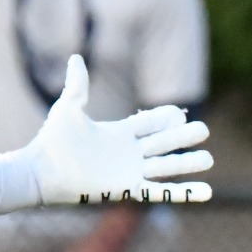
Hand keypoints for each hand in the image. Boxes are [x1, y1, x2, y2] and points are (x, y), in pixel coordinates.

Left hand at [23, 55, 213, 207]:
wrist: (42, 171)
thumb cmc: (52, 141)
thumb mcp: (68, 108)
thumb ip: (78, 85)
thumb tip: (76, 57)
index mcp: (118, 134)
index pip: (148, 124)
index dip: (163, 118)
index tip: (179, 114)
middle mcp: (129, 153)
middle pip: (163, 143)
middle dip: (183, 138)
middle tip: (204, 130)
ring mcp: (131, 172)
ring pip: (167, 167)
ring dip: (188, 164)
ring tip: (209, 159)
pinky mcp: (129, 190)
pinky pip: (162, 192)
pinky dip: (185, 193)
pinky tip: (207, 192)